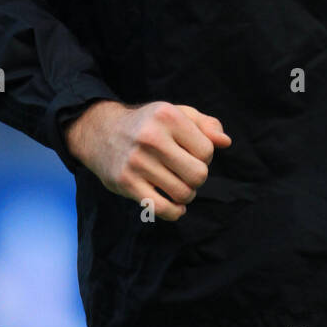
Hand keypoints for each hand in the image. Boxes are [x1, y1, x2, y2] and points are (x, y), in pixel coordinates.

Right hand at [64, 99, 231, 220]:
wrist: (101, 132)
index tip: (191, 154)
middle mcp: (151, 137)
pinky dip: (174, 212)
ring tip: (178, 185)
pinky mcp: (126, 183)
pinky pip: (161, 209)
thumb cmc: (149, 124)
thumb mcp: (176, 114)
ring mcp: (137, 162)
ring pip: (183, 193)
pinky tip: (175, 206)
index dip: (204, 157)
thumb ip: (205, 125)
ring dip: (186, 194)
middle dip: (197, 178)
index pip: (207, 150)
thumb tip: (225, 142)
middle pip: (198, 174)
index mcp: (167, 116)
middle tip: (187, 173)